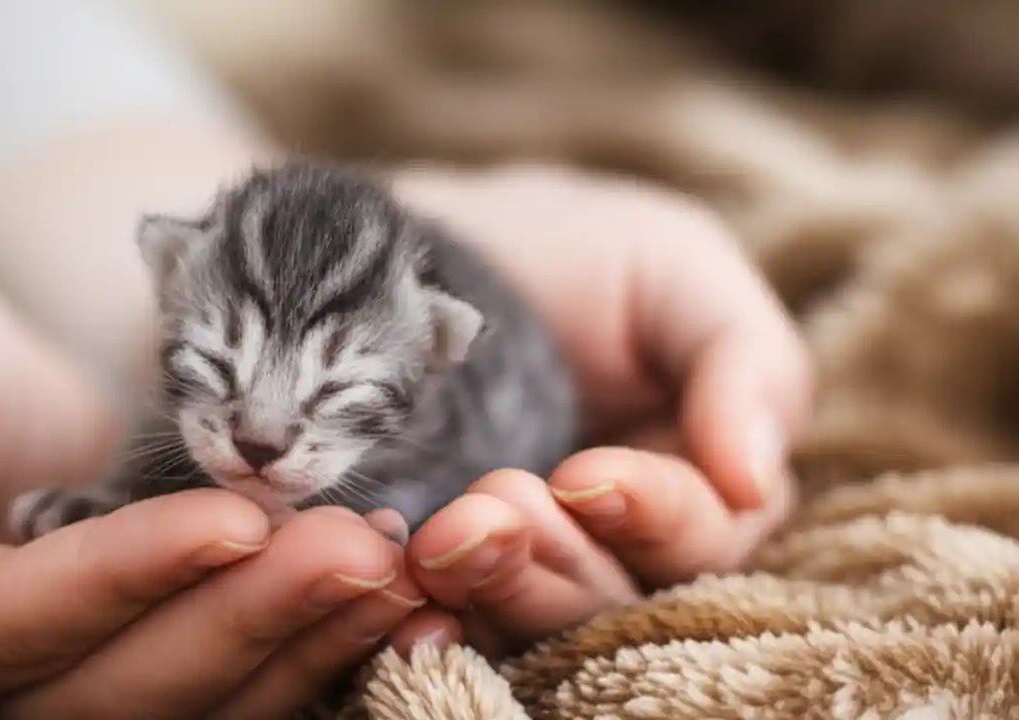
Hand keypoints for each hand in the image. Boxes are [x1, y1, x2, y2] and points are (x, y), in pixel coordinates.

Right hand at [0, 260, 426, 717]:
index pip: (27, 621)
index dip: (132, 574)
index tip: (236, 515)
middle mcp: (2, 673)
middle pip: (129, 685)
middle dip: (249, 617)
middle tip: (356, 544)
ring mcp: (84, 666)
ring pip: (199, 696)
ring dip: (302, 638)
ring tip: (391, 565)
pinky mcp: (153, 640)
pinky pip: (236, 665)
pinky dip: (313, 636)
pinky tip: (389, 585)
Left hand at [392, 165, 811, 653]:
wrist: (426, 247)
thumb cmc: (572, 249)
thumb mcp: (677, 270)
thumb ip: (746, 363)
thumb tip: (754, 480)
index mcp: (698, 471)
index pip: (709, 534)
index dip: (656, 516)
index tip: (584, 475)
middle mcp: (623, 532)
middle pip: (624, 593)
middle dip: (564, 556)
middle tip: (494, 501)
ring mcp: (535, 556)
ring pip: (544, 617)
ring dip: (500, 586)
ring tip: (443, 535)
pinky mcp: (454, 567)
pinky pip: (461, 621)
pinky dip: (441, 622)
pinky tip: (412, 611)